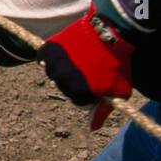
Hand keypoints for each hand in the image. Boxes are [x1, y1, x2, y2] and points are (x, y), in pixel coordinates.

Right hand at [38, 5, 133, 129]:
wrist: (108, 33)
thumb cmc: (117, 64)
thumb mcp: (118, 91)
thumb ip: (102, 110)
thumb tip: (91, 128)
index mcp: (79, 93)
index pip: (78, 100)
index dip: (90, 92)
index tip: (98, 81)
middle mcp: (62, 81)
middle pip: (64, 87)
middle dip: (75, 81)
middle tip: (88, 68)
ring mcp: (53, 64)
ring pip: (53, 73)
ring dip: (62, 69)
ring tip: (78, 58)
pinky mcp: (48, 49)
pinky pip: (43, 59)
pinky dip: (50, 57)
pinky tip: (65, 53)